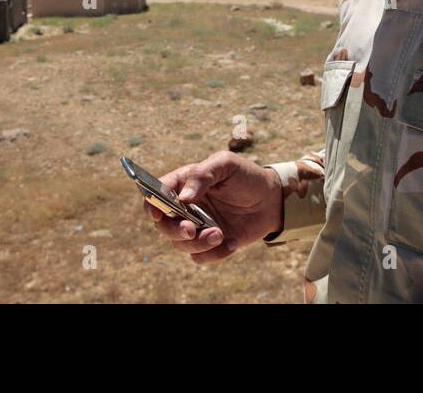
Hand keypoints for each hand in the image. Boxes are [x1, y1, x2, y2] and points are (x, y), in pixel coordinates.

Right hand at [141, 151, 282, 263]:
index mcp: (183, 184)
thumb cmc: (246, 176)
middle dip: (174, 230)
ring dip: (198, 244)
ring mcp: (196, 227)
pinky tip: (231, 243)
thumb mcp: (226, 164)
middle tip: (191, 230)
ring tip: (220, 234)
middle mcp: (185, 207)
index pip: (156, 194)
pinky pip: (200, 258)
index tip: (157, 213)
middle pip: (163, 224)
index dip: (151, 204)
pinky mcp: (210, 244)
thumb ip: (202, 175)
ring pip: (181, 244)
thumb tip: (183, 198)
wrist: (272, 200)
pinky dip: (214, 254)